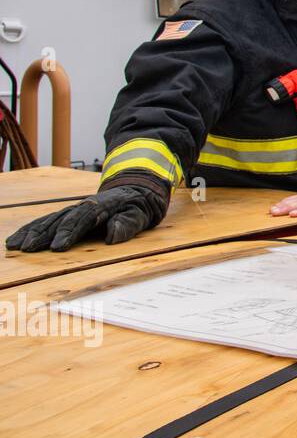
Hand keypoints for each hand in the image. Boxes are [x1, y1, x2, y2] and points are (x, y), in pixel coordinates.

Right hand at [5, 182, 168, 252]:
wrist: (136, 188)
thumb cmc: (138, 206)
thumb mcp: (141, 215)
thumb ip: (128, 224)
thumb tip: (112, 235)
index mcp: (103, 206)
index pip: (83, 219)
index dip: (69, 233)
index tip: (57, 247)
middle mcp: (84, 205)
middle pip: (60, 219)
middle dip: (43, 234)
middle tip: (28, 249)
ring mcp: (75, 208)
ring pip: (50, 218)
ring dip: (32, 231)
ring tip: (15, 245)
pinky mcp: (69, 212)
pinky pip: (47, 219)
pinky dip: (31, 228)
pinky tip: (17, 238)